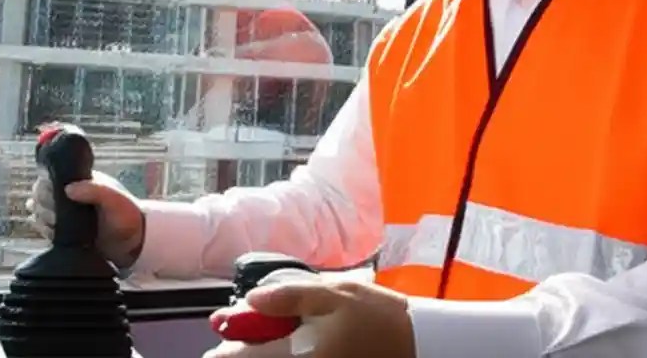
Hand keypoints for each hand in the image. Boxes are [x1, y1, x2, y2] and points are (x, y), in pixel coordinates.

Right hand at [26, 168, 145, 267]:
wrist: (133, 244)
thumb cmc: (128, 217)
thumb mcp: (115, 199)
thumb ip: (95, 190)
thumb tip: (68, 189)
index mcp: (82, 181)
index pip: (52, 177)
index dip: (45, 186)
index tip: (48, 197)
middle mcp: (72, 195)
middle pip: (41, 194)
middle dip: (42, 204)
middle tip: (54, 215)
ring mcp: (67, 212)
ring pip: (39, 210)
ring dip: (42, 217)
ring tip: (56, 225)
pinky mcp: (65, 230)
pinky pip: (44, 226)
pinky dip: (44, 229)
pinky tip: (52, 232)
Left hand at [211, 278, 415, 357]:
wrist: (419, 345)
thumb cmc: (378, 319)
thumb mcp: (334, 294)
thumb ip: (288, 296)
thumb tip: (250, 300)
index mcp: (293, 357)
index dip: (227, 338)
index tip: (229, 321)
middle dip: (250, 344)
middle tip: (264, 322)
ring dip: (270, 350)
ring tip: (292, 330)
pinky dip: (289, 353)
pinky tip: (307, 342)